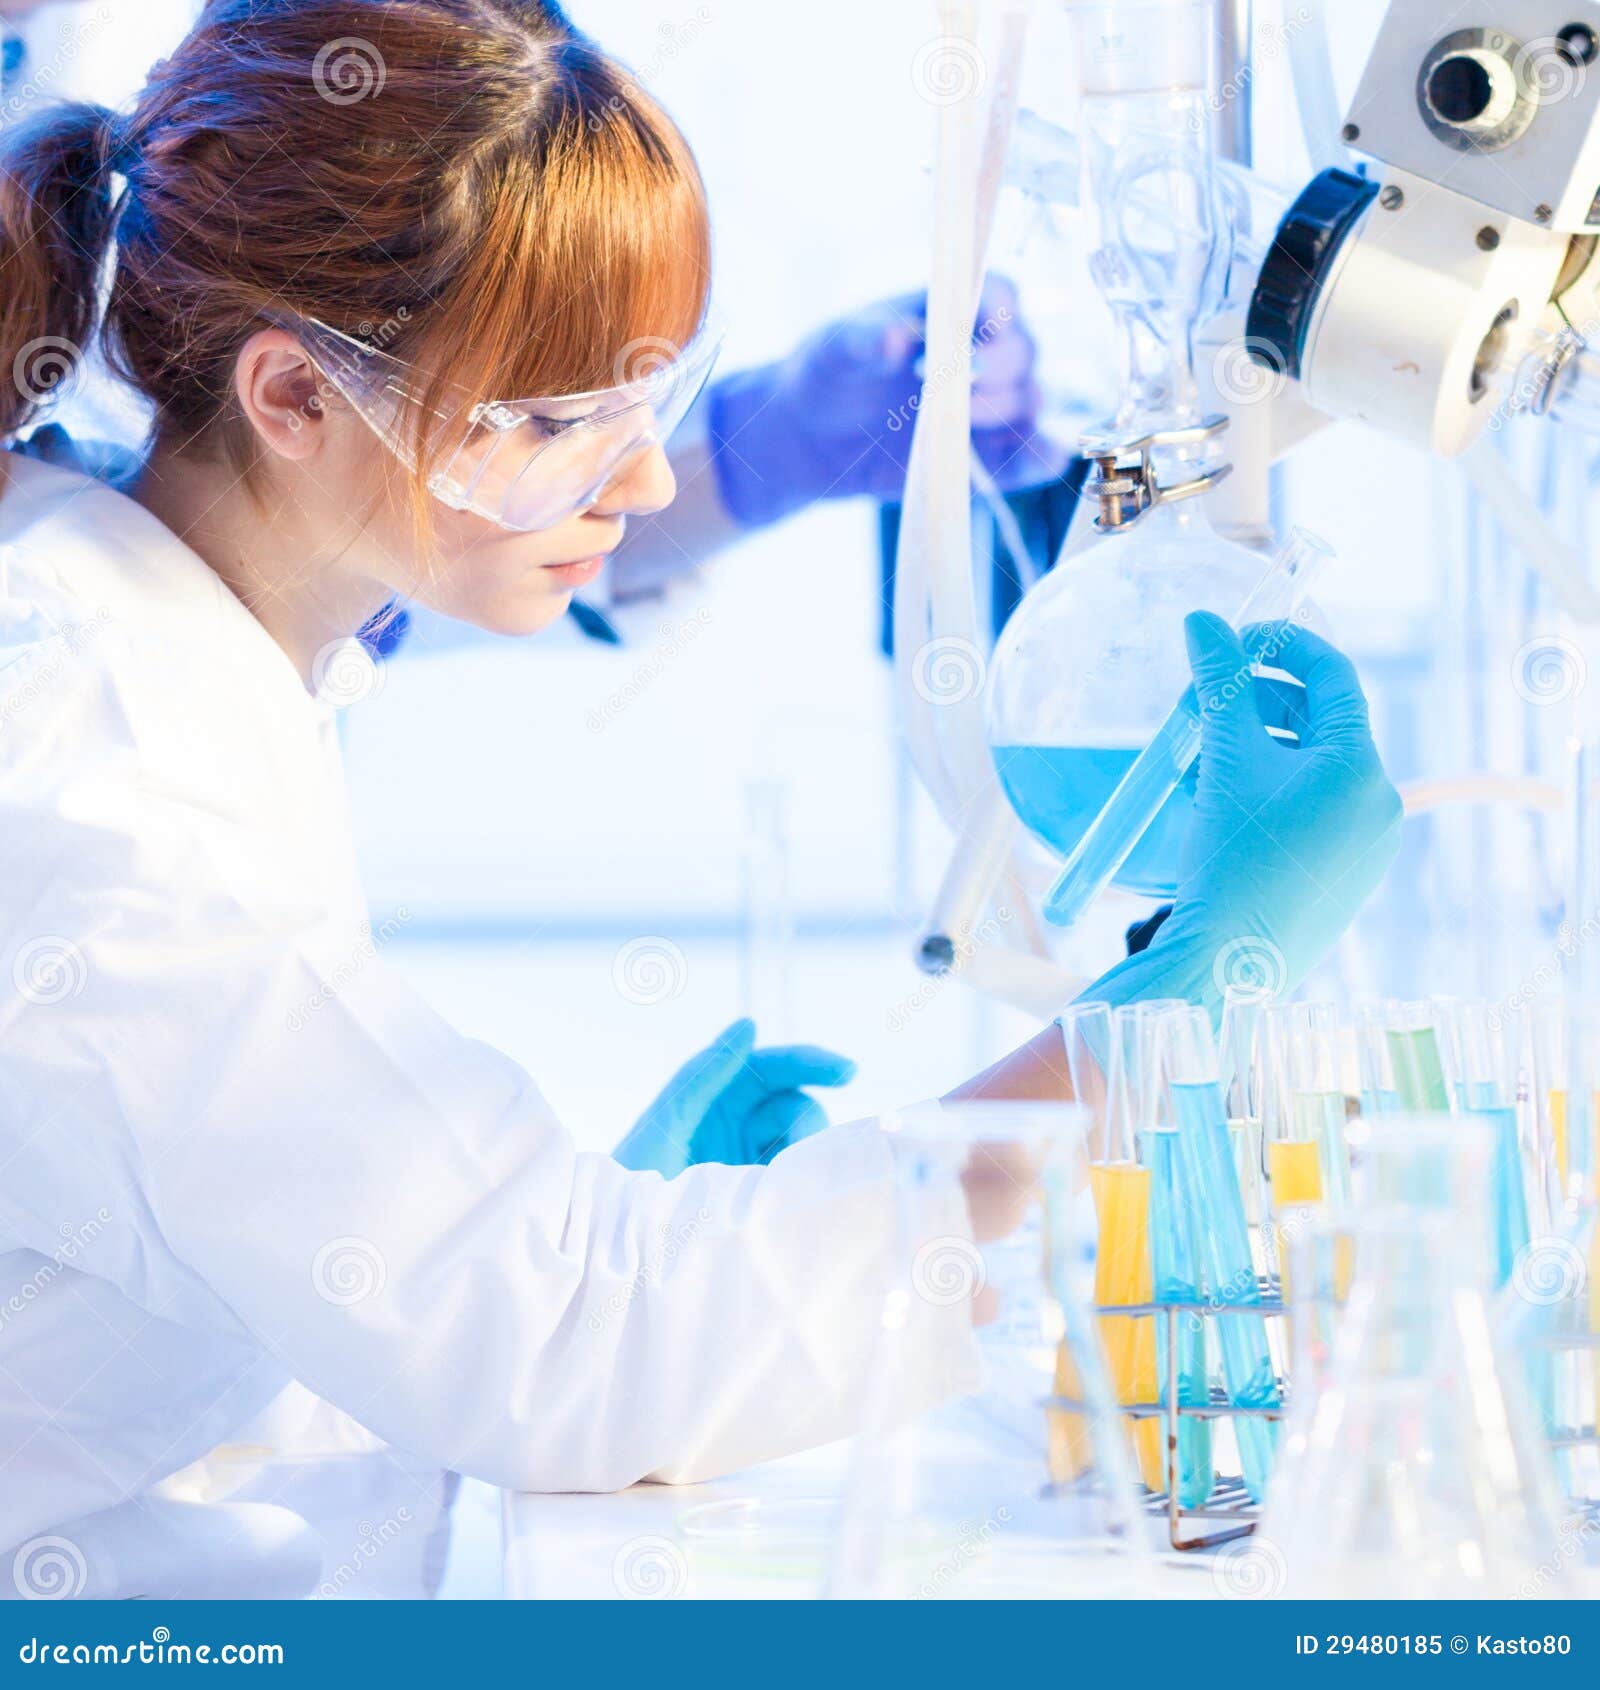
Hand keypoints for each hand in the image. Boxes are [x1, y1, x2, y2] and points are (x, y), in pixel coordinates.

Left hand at [612, 1019, 855, 1177]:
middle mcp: (737, 1124)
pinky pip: (795, 1180)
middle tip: (790, 1156)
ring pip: (802, 1145)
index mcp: (716, 1095)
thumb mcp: (667, 1120)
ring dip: (800, 1157)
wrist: (619, 1248)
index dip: (811, 1063)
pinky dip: (798, 1184)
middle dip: (802, 1124)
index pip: (774, 1068)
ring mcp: (750, 1160)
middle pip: (796, 1106)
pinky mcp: (758, 1197)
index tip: (846, 1072)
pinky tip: (779, 1199)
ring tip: (769, 1185)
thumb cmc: (629, 1178)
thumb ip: (705, 1072)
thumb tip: (750, 1023)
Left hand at [706, 276, 1070, 527]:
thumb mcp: (835, 349)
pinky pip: (1030, 455)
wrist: (815, 438)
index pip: (997, 293)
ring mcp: (988, 407)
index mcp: (950, 313)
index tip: (985, 325)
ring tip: (966, 419)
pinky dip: (1043, 455)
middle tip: (966, 386)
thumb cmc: (830, 375)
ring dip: (1015, 408)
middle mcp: (981, 355)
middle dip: (1003, 366)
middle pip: (1022, 350)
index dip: (1000, 305)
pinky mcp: (987, 455)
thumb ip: (863, 339)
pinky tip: (1044, 456)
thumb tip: (894, 340)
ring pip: (1030, 398)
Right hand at [1078, 613, 1402, 1017]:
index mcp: (1361, 769)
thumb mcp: (1223, 761)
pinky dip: (1264, 792)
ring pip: (1309, 771)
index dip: (1284, 646)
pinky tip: (1214, 803)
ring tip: (1198, 754)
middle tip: (1204, 698)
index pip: (1334, 677)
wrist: (1229, 966)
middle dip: (1258, 703)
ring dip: (1255, 748)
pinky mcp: (1340, 880)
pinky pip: (1307, 813)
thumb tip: (1203, 622)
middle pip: (1321, 724)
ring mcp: (1363, 848)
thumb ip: (1218, 684)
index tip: (1237, 638)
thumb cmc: (1232, 861)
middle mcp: (1377, 805)